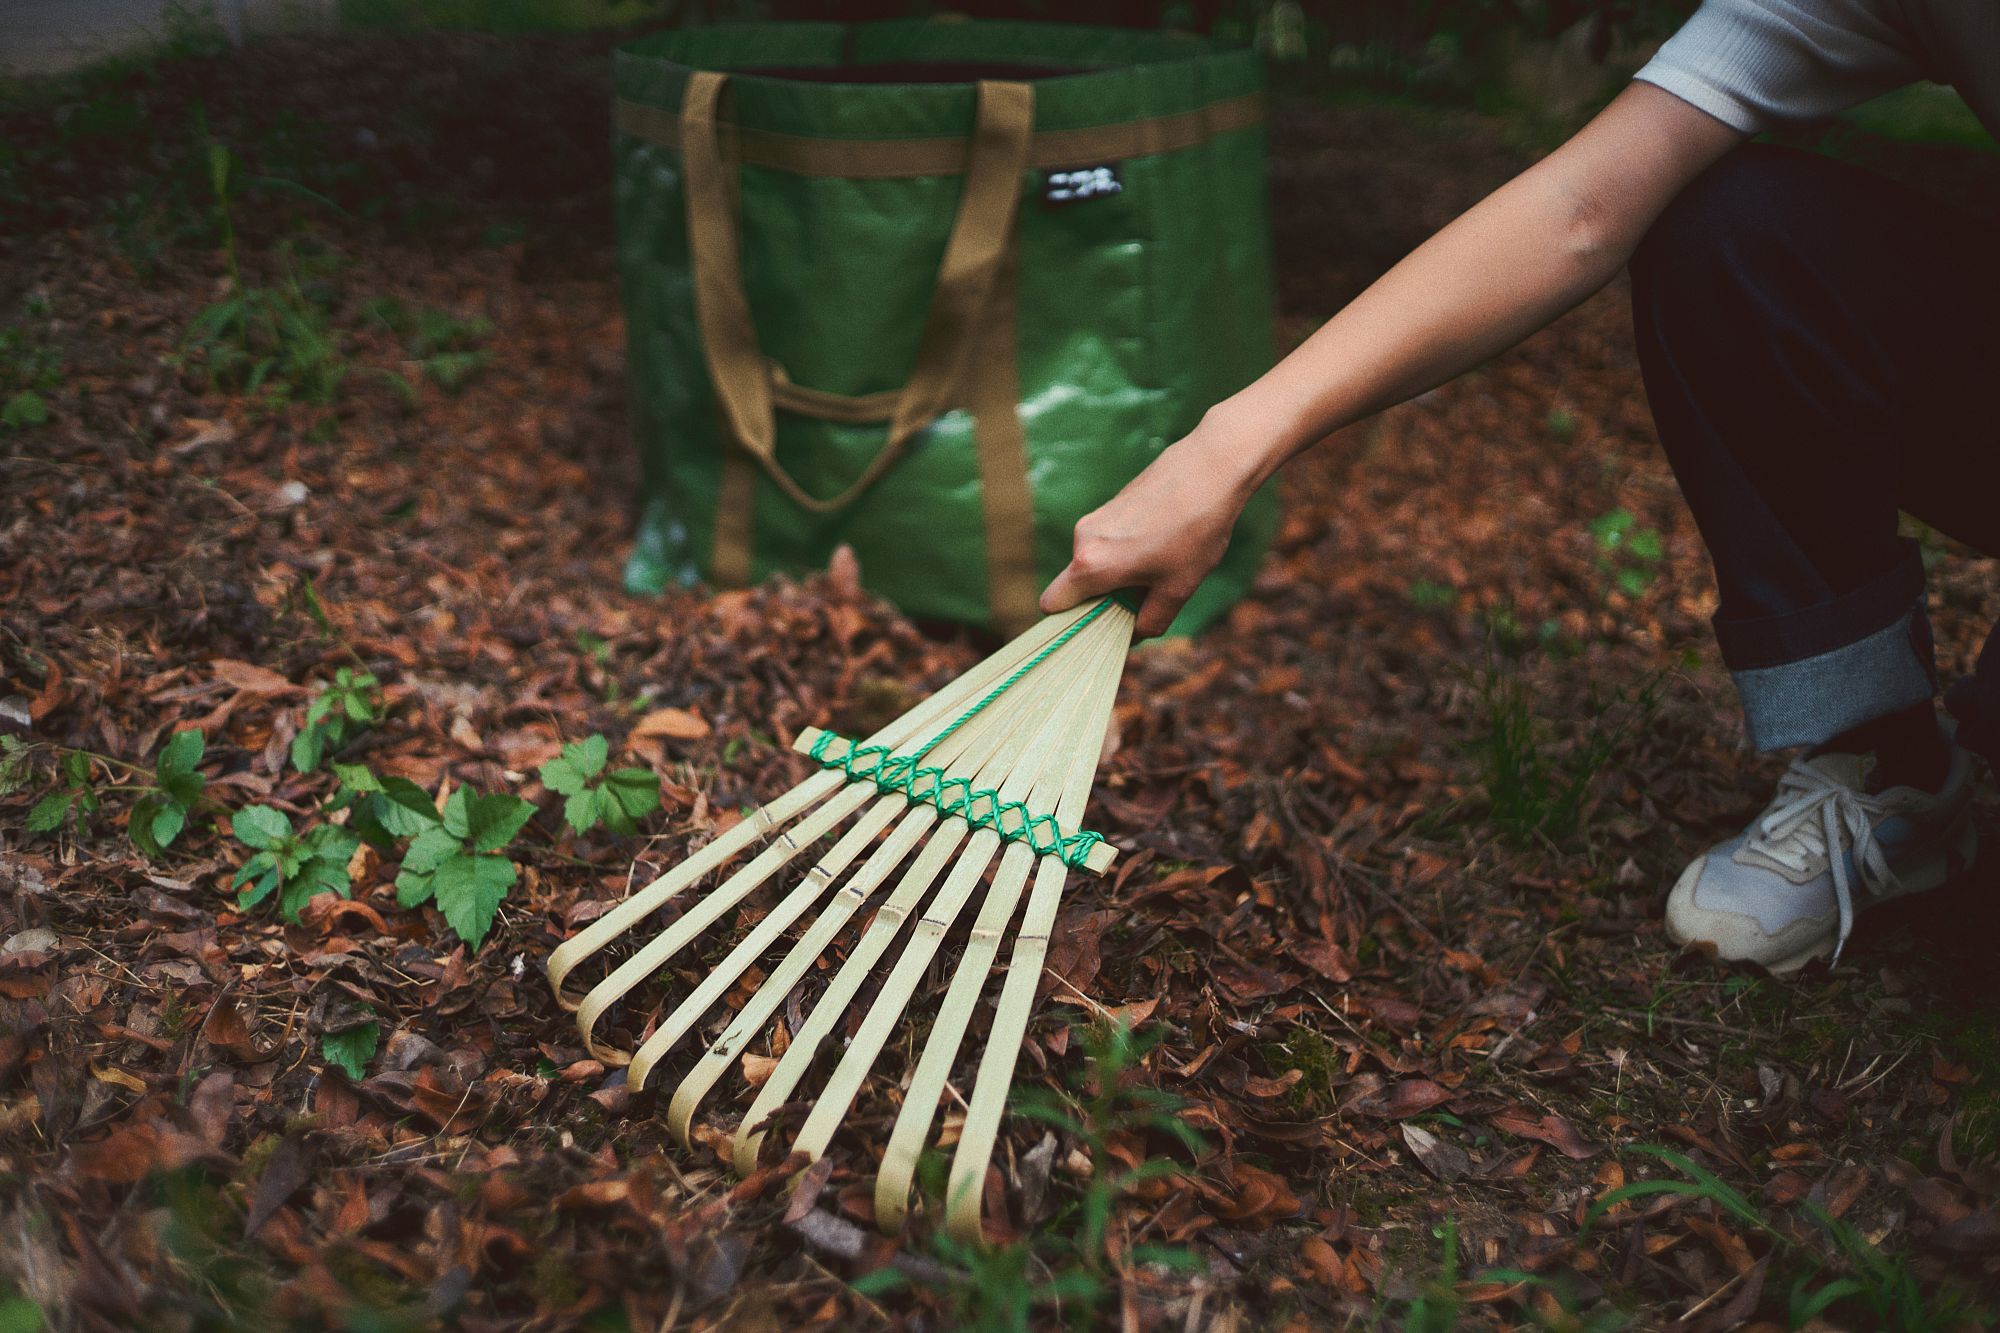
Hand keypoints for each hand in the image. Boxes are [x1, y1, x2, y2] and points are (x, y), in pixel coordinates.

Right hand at [1039, 415, 1263, 636]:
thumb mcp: (1178, 589)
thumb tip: (1134, 633)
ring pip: (1095, 562)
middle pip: (1076, 584)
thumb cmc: (1195, 531)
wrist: (1211, 468)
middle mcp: (1083, 539)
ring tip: (1162, 564)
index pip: (1052, 603)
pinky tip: (1164, 542)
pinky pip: (1107, 542)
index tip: (1099, 626)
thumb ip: (1150, 621)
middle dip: (1103, 598)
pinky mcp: (1111, 503)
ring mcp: (1096, 518)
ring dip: (1118, 574)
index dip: (1068, 621)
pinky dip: (1126, 552)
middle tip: (1144, 599)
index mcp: (1091, 565)